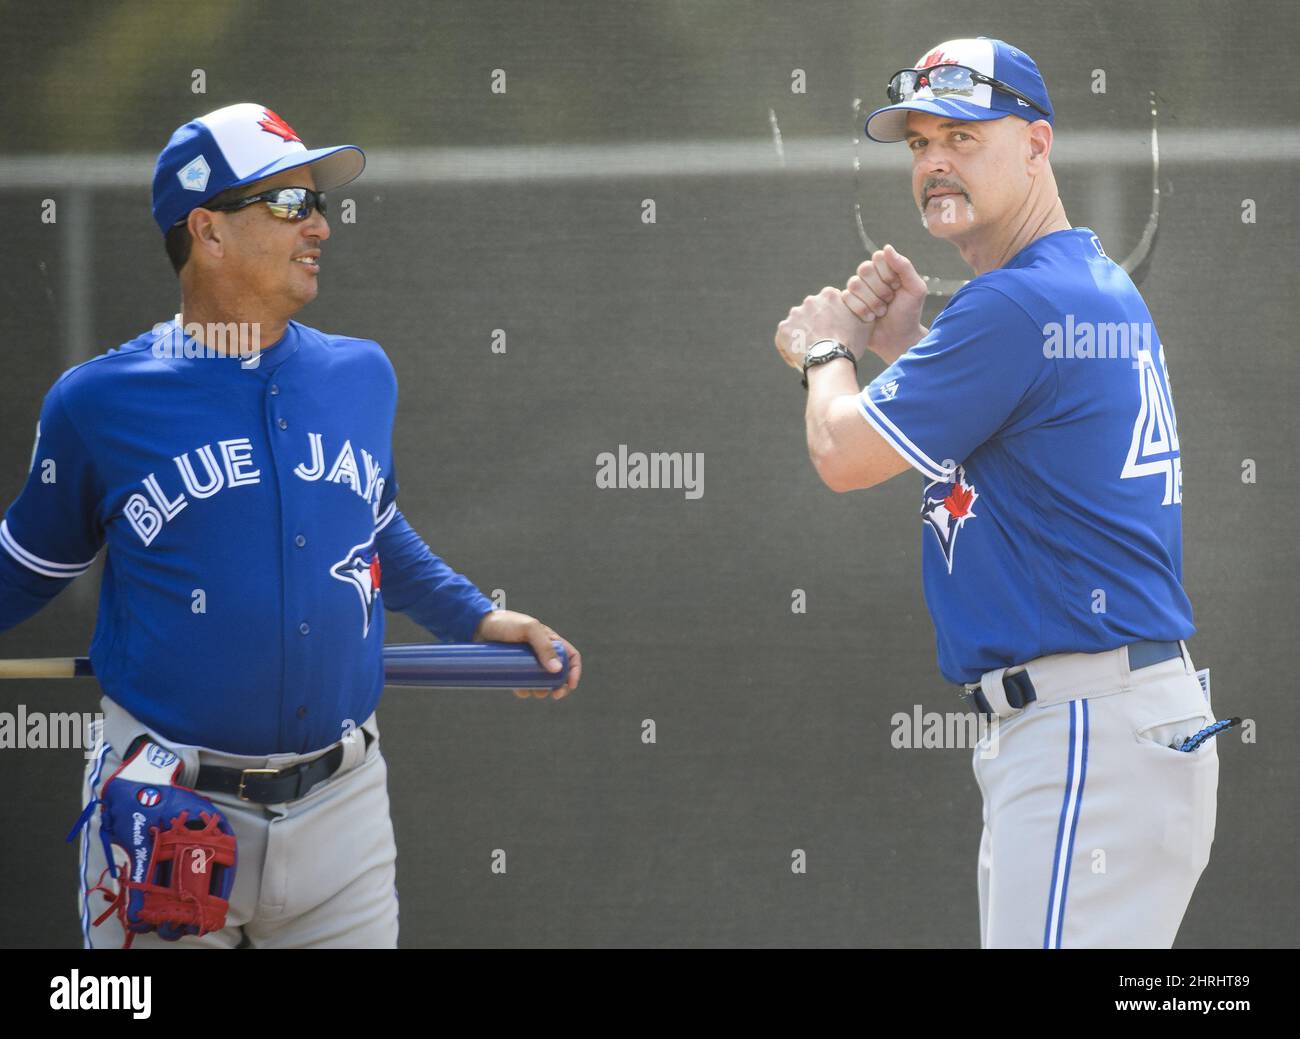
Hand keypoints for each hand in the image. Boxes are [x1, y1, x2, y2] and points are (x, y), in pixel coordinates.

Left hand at [472, 609, 581, 700]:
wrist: (478, 626)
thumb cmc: (505, 623)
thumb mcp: (528, 629)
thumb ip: (544, 646)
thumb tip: (557, 669)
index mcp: (550, 640)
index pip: (571, 656)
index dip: (574, 671)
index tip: (570, 686)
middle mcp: (541, 651)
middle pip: (559, 673)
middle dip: (559, 686)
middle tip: (553, 695)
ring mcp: (528, 661)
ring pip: (541, 681)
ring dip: (542, 690)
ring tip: (534, 692)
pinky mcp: (514, 668)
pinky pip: (524, 682)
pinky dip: (525, 690)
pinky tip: (520, 691)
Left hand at [775, 287, 869, 370]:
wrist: (831, 360)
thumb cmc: (851, 343)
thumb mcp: (866, 322)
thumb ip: (861, 309)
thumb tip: (864, 306)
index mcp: (830, 295)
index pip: (828, 303)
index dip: (831, 317)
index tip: (833, 329)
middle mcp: (810, 300)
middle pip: (812, 312)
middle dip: (815, 324)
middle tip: (822, 342)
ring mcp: (795, 313)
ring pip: (798, 324)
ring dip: (802, 334)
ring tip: (810, 352)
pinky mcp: (784, 328)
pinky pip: (784, 338)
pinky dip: (788, 347)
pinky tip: (797, 360)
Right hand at [839, 244, 928, 363]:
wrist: (898, 339)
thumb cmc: (909, 313)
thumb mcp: (915, 289)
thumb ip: (904, 266)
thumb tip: (887, 247)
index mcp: (887, 269)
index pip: (878, 257)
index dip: (887, 274)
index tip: (897, 287)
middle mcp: (871, 277)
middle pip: (864, 269)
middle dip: (879, 289)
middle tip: (889, 301)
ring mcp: (858, 291)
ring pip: (854, 283)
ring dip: (870, 301)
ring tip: (881, 312)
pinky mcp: (848, 304)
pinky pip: (846, 297)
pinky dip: (860, 310)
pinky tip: (870, 319)